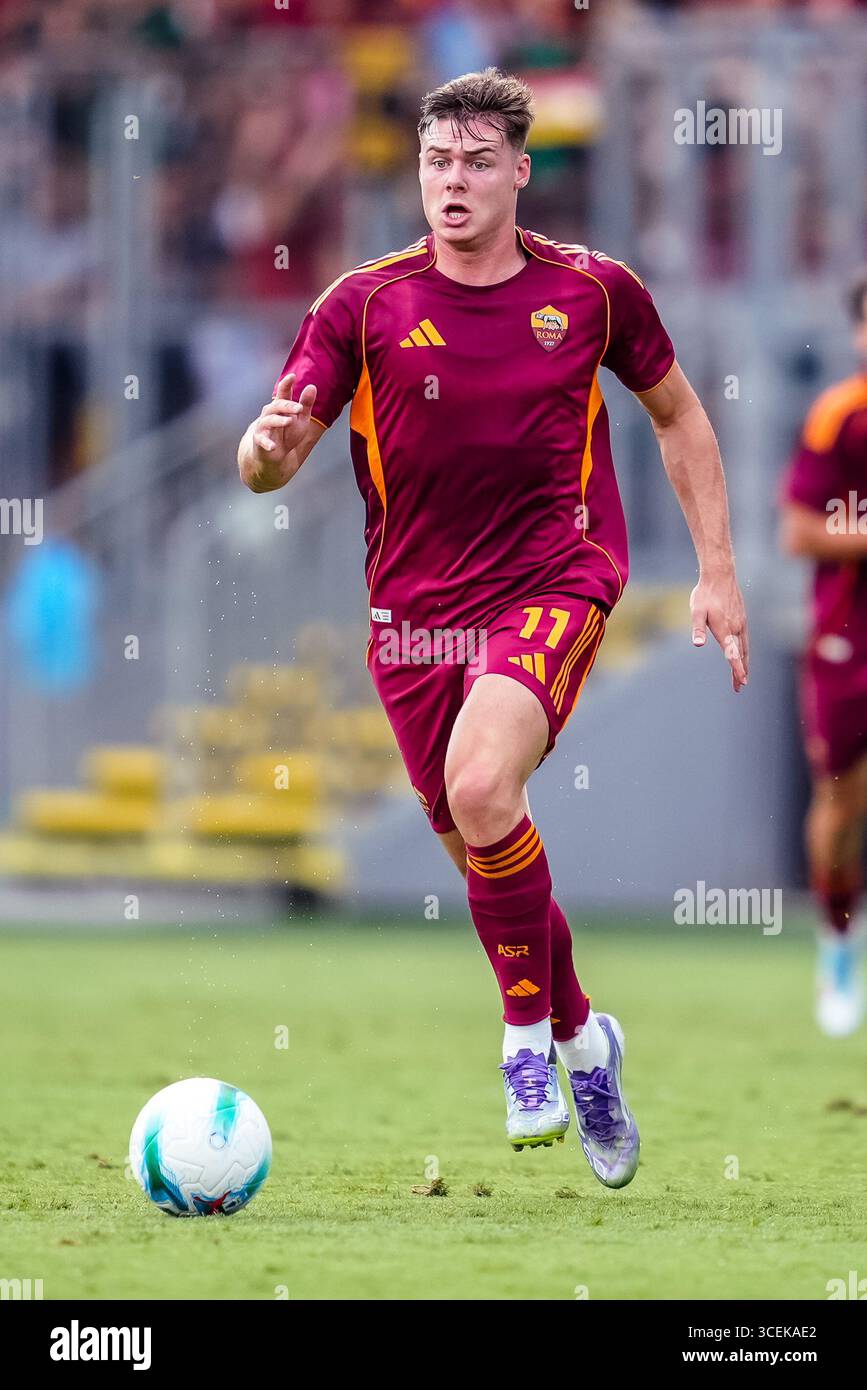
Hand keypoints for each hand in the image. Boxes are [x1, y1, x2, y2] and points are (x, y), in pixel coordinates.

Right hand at [250, 373, 317, 467]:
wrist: (273, 454)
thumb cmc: (287, 434)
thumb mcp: (301, 419)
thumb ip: (306, 404)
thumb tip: (312, 386)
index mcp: (281, 407)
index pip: (283, 392)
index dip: (286, 384)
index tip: (292, 376)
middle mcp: (270, 414)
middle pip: (277, 406)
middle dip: (288, 406)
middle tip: (300, 408)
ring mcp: (263, 426)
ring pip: (269, 420)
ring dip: (278, 421)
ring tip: (289, 421)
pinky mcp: (259, 440)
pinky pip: (262, 440)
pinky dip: (267, 443)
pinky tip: (273, 447)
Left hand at [690, 569, 748, 691]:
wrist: (720, 575)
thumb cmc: (705, 593)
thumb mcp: (696, 611)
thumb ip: (698, 628)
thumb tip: (697, 644)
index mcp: (724, 629)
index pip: (732, 653)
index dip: (737, 669)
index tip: (742, 681)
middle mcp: (735, 628)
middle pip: (740, 655)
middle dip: (740, 672)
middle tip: (739, 687)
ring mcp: (741, 623)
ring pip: (745, 648)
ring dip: (744, 663)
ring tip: (743, 676)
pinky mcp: (742, 618)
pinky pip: (745, 639)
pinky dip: (745, 651)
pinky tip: (743, 654)